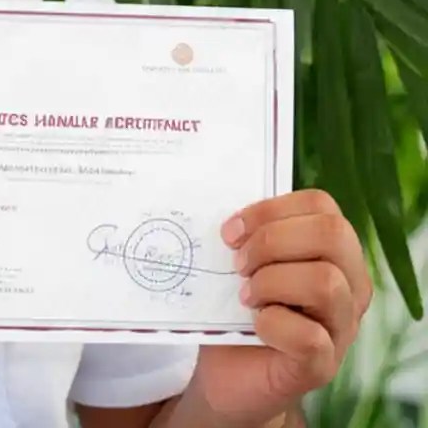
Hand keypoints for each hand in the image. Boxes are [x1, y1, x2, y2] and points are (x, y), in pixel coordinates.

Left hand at [183, 190, 371, 425]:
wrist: (229, 374)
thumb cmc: (237, 312)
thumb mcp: (241, 266)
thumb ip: (246, 238)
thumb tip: (229, 219)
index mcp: (334, 253)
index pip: (321, 205)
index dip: (270, 209)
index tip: (231, 232)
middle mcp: (350, 286)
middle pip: (331, 234)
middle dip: (271, 241)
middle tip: (238, 265)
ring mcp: (342, 328)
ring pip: (326, 282)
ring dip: (271, 282)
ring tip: (245, 296)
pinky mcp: (323, 365)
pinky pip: (310, 337)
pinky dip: (273, 324)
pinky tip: (256, 325)